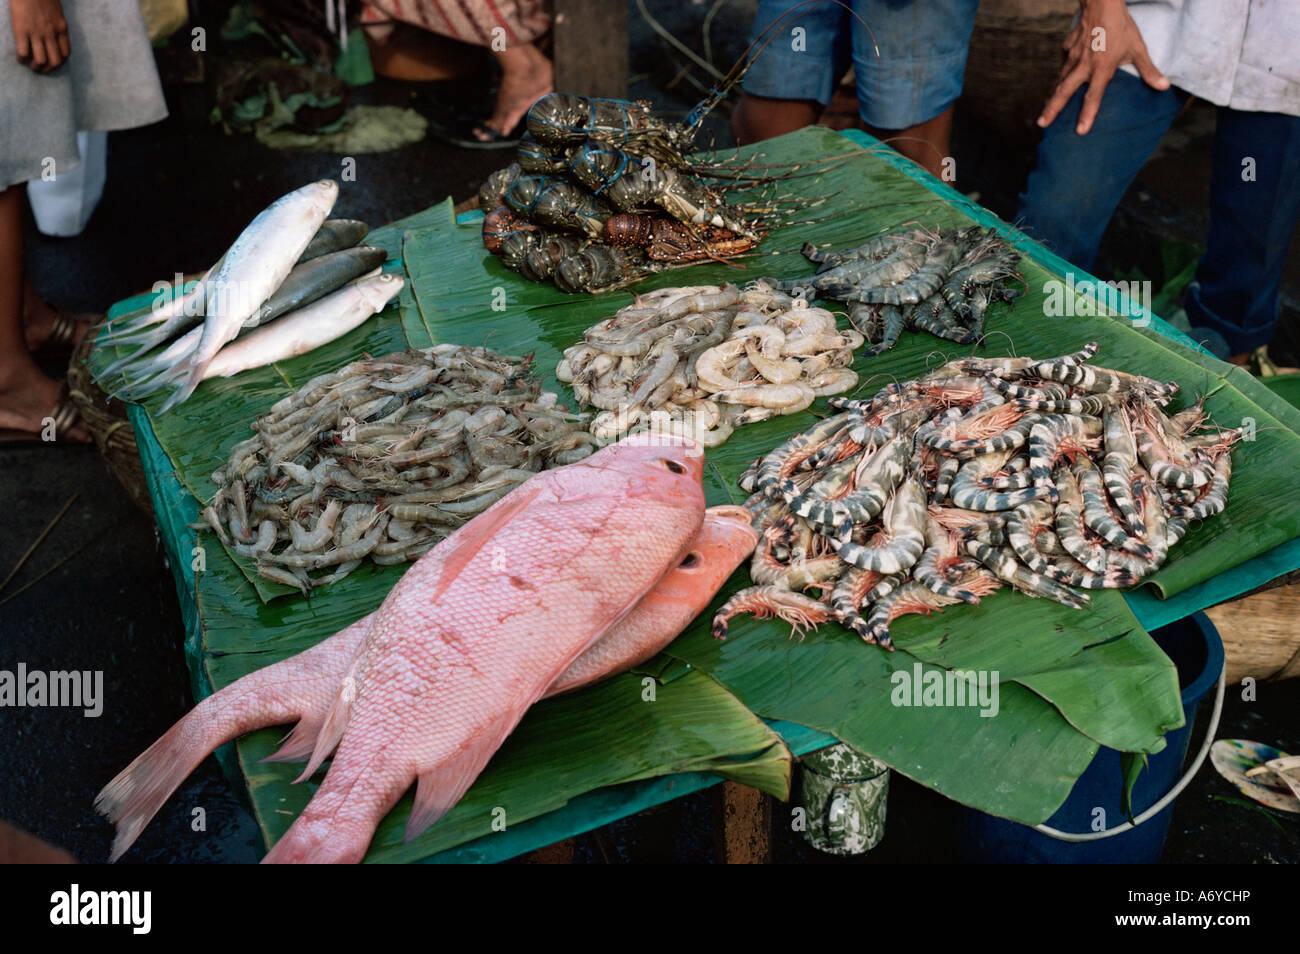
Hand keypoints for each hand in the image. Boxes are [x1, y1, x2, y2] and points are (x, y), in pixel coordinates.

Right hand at [10, 0, 69, 72]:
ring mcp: (36, 33)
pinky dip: (22, 59)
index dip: (59, 62)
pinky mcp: (21, 30)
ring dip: (36, 67)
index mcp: (61, 28)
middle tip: (40, 69)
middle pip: (55, 61)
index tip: (52, 63)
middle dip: (48, 69)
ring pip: (41, 60)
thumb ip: (57, 25)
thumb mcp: (57, 12)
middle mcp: (51, 33)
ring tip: (31, 66)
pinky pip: (23, 52)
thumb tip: (55, 36)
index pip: (65, 54)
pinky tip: (20, 58)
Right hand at [1037, 0, 1167, 134]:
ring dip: (1052, 96)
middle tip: (1042, 124)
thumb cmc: (1121, 26)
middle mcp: (1083, 66)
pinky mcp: (1067, 47)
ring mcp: (1073, 57)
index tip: (1080, 131)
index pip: (1093, 96)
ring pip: (1060, 80)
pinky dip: (1060, 74)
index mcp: (1101, 68)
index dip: (1087, 114)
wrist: (1102, 2)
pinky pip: (1063, 64)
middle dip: (1052, 109)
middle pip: (1064, 91)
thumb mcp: (1138, 48)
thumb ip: (1148, 70)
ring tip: (1044, 110)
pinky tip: (1059, 79)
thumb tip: (1163, 87)